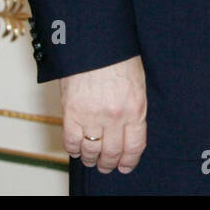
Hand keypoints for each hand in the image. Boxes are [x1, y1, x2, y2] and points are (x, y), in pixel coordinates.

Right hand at [60, 55, 147, 173]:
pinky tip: (77, 150)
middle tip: (108, 167)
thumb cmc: (119, 57)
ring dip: (92, 159)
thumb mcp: (137, 82)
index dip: (130, 161)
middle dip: (110, 164)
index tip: (126, 166)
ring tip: (93, 161)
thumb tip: (130, 128)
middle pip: (112, 152)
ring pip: (91, 150)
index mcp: (135, 108)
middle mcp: (115, 116)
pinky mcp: (71, 112)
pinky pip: (71, 141)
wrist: (95, 42)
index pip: (135, 146)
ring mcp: (92, 116)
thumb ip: (134, 107)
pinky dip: (74, 150)